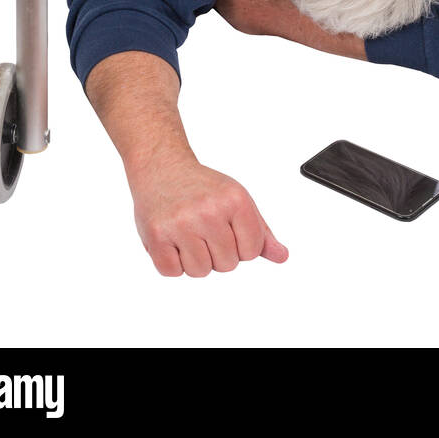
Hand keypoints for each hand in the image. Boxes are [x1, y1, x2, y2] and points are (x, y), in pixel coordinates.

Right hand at [128, 145, 288, 277]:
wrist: (162, 166)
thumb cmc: (202, 186)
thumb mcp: (237, 199)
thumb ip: (260, 231)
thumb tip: (282, 256)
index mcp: (235, 200)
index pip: (252, 252)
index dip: (240, 246)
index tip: (227, 229)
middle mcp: (209, 210)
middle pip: (227, 265)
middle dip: (217, 253)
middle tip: (203, 228)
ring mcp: (181, 223)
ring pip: (200, 271)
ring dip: (194, 259)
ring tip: (188, 233)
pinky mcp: (156, 234)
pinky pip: (172, 272)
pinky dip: (172, 262)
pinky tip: (172, 238)